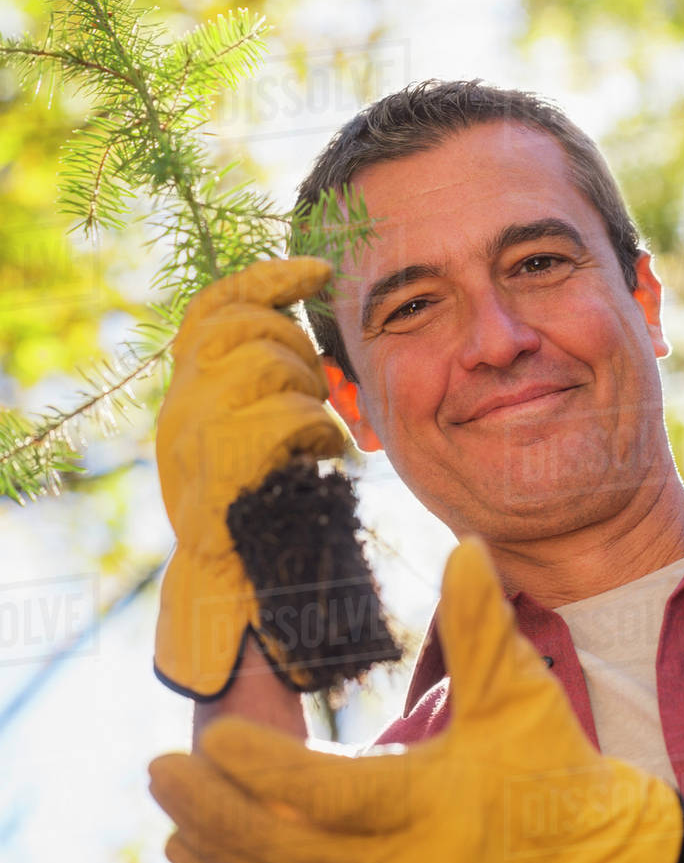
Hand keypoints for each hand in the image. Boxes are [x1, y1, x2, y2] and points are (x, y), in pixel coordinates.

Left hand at [149, 538, 683, 862]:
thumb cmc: (551, 768)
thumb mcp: (520, 695)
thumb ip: (484, 626)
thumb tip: (465, 548)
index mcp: (441, 808)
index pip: (338, 797)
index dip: (270, 770)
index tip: (214, 735)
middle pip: (293, 856)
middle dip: (219, 814)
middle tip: (158, 768)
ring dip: (219, 850)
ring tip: (167, 806)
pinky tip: (197, 851)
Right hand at [154, 257, 344, 698]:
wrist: (237, 593)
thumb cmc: (264, 509)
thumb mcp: (252, 434)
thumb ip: (259, 382)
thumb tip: (297, 323)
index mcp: (187, 394)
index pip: (212, 309)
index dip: (265, 279)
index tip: (317, 269)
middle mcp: (179, 408)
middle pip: (248, 328)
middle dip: (298, 347)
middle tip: (319, 392)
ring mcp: (195, 438)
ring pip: (271, 366)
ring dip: (312, 397)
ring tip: (318, 436)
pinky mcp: (221, 469)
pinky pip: (288, 417)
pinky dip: (320, 434)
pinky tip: (326, 461)